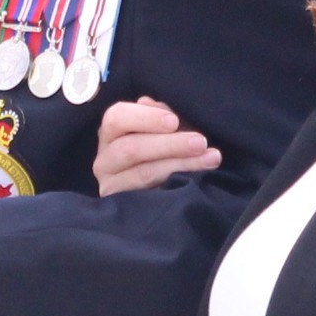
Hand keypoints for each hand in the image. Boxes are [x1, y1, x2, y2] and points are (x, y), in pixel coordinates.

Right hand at [93, 97, 219, 195]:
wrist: (156, 192)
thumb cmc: (159, 148)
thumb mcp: (160, 128)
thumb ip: (160, 116)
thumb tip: (160, 110)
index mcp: (111, 132)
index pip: (117, 117)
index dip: (146, 118)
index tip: (174, 121)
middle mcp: (104, 159)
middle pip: (130, 148)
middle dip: (170, 144)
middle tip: (200, 142)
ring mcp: (111, 185)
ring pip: (144, 173)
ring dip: (181, 164)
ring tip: (211, 158)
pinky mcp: (123, 206)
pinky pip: (151, 196)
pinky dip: (177, 185)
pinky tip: (197, 179)